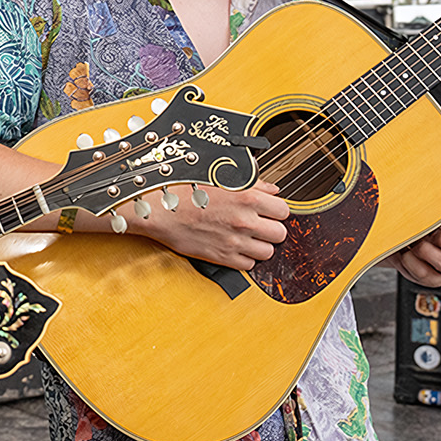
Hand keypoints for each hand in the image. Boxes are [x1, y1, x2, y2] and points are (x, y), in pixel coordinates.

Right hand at [133, 181, 288, 269]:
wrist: (157, 209)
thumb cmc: (182, 189)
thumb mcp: (219, 175)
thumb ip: (252, 182)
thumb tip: (270, 189)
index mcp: (247, 198)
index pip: (284, 210)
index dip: (276, 210)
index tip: (268, 210)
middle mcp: (244, 222)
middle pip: (280, 234)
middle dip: (272, 228)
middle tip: (259, 223)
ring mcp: (234, 242)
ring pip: (268, 252)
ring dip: (260, 244)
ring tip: (247, 236)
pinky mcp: (222, 257)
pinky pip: (248, 265)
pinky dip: (244, 257)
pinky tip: (234, 246)